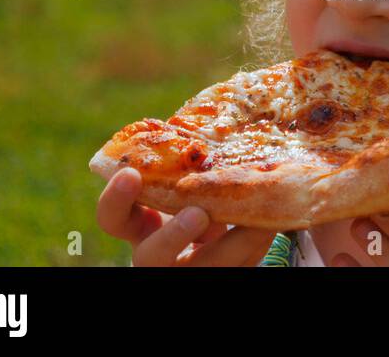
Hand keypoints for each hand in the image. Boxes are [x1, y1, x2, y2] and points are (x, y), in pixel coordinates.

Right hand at [96, 167, 275, 265]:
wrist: (214, 236)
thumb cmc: (191, 196)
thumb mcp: (182, 183)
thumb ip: (187, 166)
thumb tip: (219, 117)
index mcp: (139, 225)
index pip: (112, 218)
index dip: (116, 199)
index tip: (130, 172)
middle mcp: (155, 253)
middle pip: (150, 257)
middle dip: (173, 237)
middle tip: (197, 213)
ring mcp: (187, 268)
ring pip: (204, 269)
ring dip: (234, 245)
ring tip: (260, 223)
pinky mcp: (221, 272)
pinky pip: (240, 267)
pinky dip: (259, 242)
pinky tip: (276, 220)